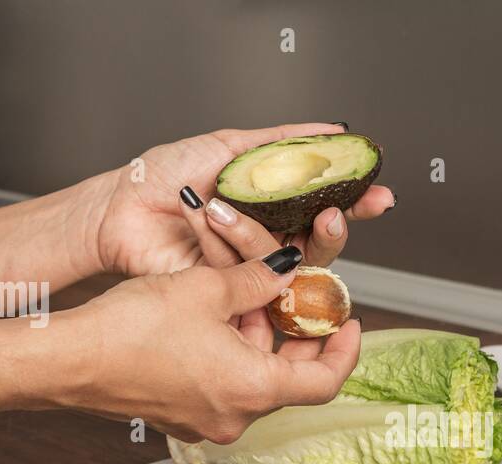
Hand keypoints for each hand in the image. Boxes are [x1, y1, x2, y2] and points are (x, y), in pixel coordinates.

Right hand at [70, 249, 361, 443]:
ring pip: (255, 378)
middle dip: (297, 337)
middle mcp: (236, 416)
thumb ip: (257, 278)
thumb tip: (285, 268)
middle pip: (291, 379)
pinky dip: (232, 353)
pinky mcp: (183, 416)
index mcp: (254, 390)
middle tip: (299, 301)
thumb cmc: (130, 331)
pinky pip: (224, 385)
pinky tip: (215, 318)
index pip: (326, 381)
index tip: (349, 324)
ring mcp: (208, 421)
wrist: (70, 360)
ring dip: (259, 340)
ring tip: (246, 297)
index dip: (344, 349)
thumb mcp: (207, 288)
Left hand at [91, 123, 394, 275]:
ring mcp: (251, 272)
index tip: (378, 197)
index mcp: (275, 208)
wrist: (123, 207)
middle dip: (332, 233)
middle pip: (321, 249)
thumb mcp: (232, 146)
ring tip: (220, 208)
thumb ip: (286, 142)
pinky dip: (224, 244)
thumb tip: (336, 131)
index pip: (327, 211)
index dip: (357, 206)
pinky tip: (204, 220)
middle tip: (329, 217)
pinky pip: (247, 276)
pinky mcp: (230, 294)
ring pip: (287, 266)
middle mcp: (268, 242)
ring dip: (254, 233)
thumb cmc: (166, 176)